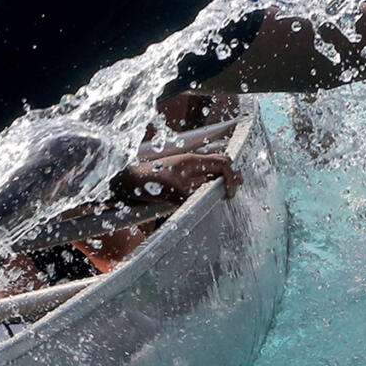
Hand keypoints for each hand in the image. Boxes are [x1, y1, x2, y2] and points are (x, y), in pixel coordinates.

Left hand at [112, 152, 238, 202]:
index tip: (229, 194)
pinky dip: (211, 186)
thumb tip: (204, 204)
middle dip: (231, 175)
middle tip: (236, 189)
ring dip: (222, 181)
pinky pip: (202, 181)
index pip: (222, 163)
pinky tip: (211, 197)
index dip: (231, 177)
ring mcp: (187, 172)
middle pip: (220, 164)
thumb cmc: (148, 181)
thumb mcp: (170, 190)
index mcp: (193, 161)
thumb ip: (189, 196)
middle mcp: (192, 164)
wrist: (130, 182)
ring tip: (229, 192)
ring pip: (211, 172)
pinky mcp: (181, 180)